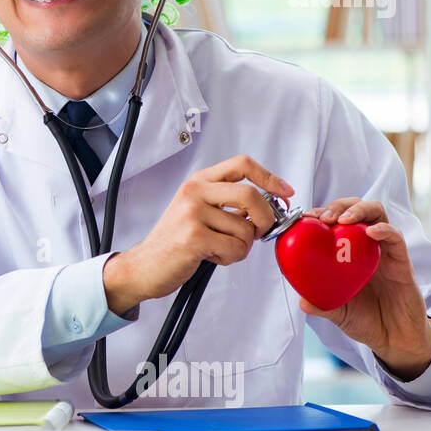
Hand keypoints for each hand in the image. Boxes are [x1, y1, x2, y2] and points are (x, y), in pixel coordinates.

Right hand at [104, 155, 292, 313]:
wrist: (144, 266)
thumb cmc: (175, 242)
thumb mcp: (198, 211)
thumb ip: (228, 203)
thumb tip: (268, 204)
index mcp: (198, 182)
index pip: (242, 165)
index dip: (269, 177)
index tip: (285, 191)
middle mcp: (194, 192)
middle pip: (250, 195)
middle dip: (265, 219)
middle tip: (259, 232)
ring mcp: (192, 213)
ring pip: (245, 230)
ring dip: (240, 247)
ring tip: (218, 249)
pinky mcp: (193, 237)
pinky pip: (236, 249)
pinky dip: (230, 258)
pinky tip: (211, 257)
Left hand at [301, 197, 430, 380]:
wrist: (394, 339)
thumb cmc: (365, 320)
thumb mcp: (337, 313)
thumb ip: (321, 306)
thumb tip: (302, 302)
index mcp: (346, 253)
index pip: (334, 221)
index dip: (319, 214)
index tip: (304, 219)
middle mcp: (365, 246)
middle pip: (355, 208)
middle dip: (338, 206)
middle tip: (324, 218)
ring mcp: (384, 251)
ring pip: (376, 214)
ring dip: (358, 210)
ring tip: (343, 220)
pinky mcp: (402, 262)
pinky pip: (396, 238)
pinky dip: (384, 230)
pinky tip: (371, 232)